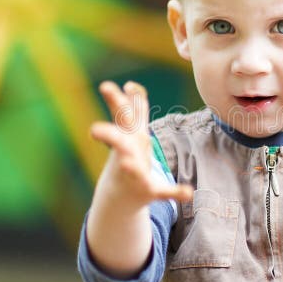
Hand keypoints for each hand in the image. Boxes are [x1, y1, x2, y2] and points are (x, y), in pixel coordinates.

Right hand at [90, 80, 192, 205]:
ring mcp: (135, 174)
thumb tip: (131, 85)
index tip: (105, 86)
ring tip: (126, 164)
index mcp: (127, 137)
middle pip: (116, 142)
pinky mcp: (149, 191)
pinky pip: (162, 191)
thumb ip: (135, 109)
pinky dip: (175, 192)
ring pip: (132, 170)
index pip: (121, 117)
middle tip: (93, 130)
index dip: (116, 101)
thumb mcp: (132, 133)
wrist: (120, 196)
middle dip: (107, 134)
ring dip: (130, 166)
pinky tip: (188, 192)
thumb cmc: (128, 156)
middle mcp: (127, 154)